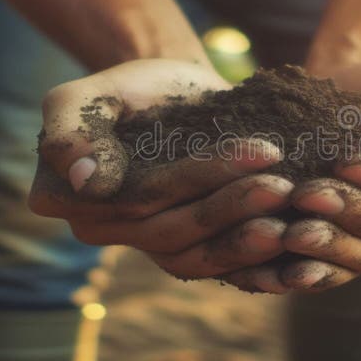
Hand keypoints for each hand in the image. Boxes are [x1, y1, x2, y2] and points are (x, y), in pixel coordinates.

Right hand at [29, 59, 294, 284]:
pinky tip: (291, 268)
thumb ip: (71, 130)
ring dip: (246, 243)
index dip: (200, 179)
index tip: (261, 154)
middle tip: (285, 186)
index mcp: (68, 197)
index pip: (140, 194)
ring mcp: (143, 242)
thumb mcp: (88, 93)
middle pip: (172, 228)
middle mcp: (102, 229)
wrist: (169, 94)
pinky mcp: (180, 247)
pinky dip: (251, 273)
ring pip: (195, 255)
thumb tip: (88, 181)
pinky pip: (212, 270)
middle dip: (233, 207)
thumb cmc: (130, 86)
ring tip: (292, 225)